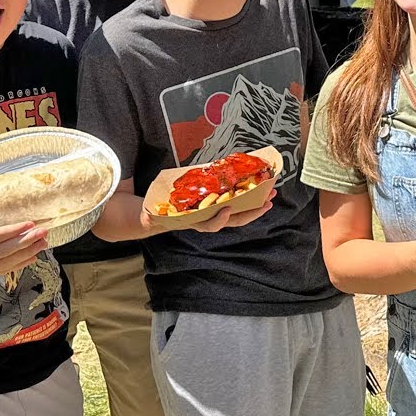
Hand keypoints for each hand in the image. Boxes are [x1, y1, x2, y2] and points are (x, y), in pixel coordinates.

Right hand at [0, 212, 47, 281]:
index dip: (13, 231)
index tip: (29, 224)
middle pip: (3, 252)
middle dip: (26, 242)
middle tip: (43, 232)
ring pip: (5, 264)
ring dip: (26, 253)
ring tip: (42, 243)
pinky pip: (1, 271)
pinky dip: (18, 264)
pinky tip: (30, 257)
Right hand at [146, 190, 276, 232]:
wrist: (154, 216)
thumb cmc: (155, 211)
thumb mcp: (151, 211)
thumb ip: (150, 213)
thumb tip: (145, 213)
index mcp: (193, 222)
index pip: (209, 225)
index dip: (219, 219)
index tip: (227, 209)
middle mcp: (206, 220)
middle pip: (233, 220)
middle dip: (252, 212)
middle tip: (268, 201)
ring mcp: (213, 215)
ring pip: (239, 214)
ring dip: (255, 205)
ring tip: (270, 195)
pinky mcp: (216, 207)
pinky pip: (235, 206)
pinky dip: (247, 199)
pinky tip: (257, 190)